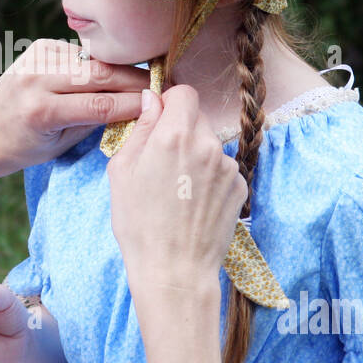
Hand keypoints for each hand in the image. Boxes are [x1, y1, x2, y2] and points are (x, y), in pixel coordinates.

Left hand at [0, 39, 149, 179]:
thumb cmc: (24, 146)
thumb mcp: (60, 145)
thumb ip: (94, 123)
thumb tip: (135, 107)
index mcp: (41, 111)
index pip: (99, 105)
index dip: (133, 104)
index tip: (158, 104)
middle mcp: (36, 80)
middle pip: (99, 75)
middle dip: (134, 80)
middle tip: (160, 85)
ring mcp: (35, 59)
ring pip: (92, 60)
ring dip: (121, 68)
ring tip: (145, 77)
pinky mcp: (39, 47)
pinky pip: (79, 54)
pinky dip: (99, 63)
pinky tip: (113, 71)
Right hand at [107, 85, 247, 299]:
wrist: (174, 270)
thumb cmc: (139, 225)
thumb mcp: (122, 172)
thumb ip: (140, 129)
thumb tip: (151, 100)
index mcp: (174, 136)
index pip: (184, 93)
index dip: (169, 103)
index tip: (159, 120)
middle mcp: (207, 144)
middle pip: (197, 119)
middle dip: (180, 132)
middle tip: (162, 163)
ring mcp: (227, 167)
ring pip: (209, 145)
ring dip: (196, 157)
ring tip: (177, 190)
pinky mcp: (240, 187)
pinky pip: (222, 169)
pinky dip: (209, 179)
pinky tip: (193, 203)